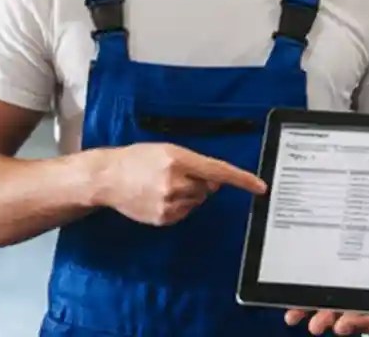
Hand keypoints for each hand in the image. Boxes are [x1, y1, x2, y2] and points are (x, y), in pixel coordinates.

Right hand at [94, 143, 266, 226]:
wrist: (108, 178)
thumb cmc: (138, 159)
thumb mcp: (167, 150)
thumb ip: (195, 163)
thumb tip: (217, 183)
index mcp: (178, 160)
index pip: (218, 171)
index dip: (242, 179)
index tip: (260, 187)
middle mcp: (176, 182)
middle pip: (208, 188)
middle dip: (200, 182)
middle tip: (175, 174)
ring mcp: (169, 203)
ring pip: (197, 201)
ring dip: (189, 194)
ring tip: (162, 185)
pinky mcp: (163, 218)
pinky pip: (185, 213)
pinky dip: (179, 205)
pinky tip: (159, 197)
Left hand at [283, 242, 368, 334]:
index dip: (361, 323)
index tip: (348, 323)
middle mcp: (364, 301)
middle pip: (348, 319)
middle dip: (333, 323)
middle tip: (320, 324)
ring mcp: (345, 293)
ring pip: (330, 311)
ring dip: (315, 317)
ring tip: (304, 319)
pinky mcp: (330, 283)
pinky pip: (315, 296)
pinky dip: (302, 304)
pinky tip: (292, 309)